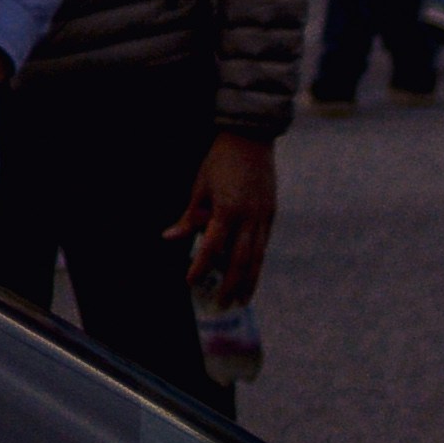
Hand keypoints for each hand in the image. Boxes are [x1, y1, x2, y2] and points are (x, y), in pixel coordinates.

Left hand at [173, 132, 277, 313]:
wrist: (252, 137)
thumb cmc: (219, 160)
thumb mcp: (200, 186)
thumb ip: (190, 216)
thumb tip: (171, 238)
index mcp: (227, 210)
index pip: (213, 247)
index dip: (201, 267)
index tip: (190, 282)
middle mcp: (249, 218)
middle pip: (240, 261)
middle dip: (230, 285)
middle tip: (221, 304)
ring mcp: (264, 217)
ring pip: (257, 258)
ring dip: (249, 282)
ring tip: (242, 300)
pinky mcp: (271, 214)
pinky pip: (263, 246)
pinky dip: (256, 264)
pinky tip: (251, 277)